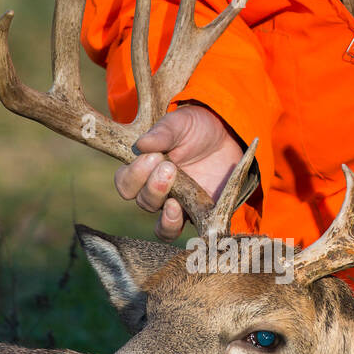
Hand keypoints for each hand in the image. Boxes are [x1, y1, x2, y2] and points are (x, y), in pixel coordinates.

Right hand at [114, 103, 242, 239]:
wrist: (228, 138)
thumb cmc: (198, 128)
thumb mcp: (182, 122)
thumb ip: (164, 131)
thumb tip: (142, 143)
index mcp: (144, 167)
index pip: (125, 180)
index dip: (133, 174)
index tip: (151, 157)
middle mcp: (154, 189)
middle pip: (140, 200)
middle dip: (152, 186)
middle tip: (168, 167)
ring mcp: (174, 204)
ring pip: (156, 222)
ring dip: (162, 213)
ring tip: (173, 201)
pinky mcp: (193, 214)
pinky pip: (174, 231)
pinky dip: (173, 226)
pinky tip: (180, 212)